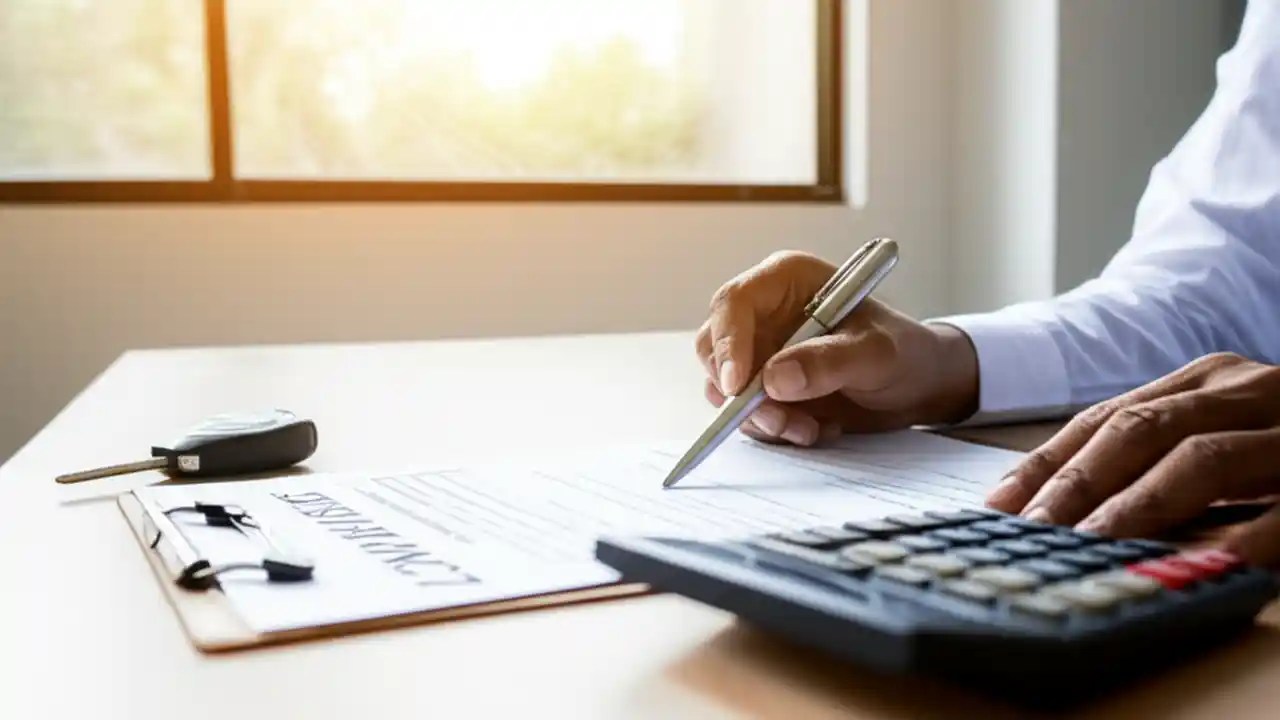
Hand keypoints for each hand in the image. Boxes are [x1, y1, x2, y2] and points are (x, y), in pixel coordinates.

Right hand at [695, 251, 979, 445]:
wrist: (918, 388)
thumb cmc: (905, 353)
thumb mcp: (877, 354)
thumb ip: (828, 362)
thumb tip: (773, 380)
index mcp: (786, 281)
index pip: (734, 303)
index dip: (728, 343)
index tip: (738, 386)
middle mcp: (764, 313)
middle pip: (716, 348)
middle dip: (742, 393)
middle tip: (780, 420)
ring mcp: (760, 351)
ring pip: (725, 387)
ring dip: (761, 417)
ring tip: (809, 427)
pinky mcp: (763, 386)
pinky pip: (744, 412)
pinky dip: (772, 428)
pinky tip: (813, 428)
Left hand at [986, 353, 1279, 564]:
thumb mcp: (1218, 431)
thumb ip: (1155, 454)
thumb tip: (1061, 508)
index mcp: (1202, 381)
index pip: (1101, 420)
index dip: (1045, 464)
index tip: (996, 507)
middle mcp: (1242, 389)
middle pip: (1136, 431)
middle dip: (1074, 484)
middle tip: (1029, 531)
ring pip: (1199, 458)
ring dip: (1138, 505)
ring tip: (1090, 544)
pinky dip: (1240, 535)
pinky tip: (1200, 561)